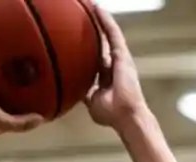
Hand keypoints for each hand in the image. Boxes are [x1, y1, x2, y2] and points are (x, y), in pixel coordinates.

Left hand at [85, 2, 149, 129]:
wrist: (125, 116)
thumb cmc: (111, 114)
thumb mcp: (91, 101)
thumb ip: (83, 92)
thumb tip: (69, 90)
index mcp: (105, 76)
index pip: (94, 58)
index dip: (86, 48)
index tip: (74, 39)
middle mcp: (114, 65)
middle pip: (101, 42)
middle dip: (93, 29)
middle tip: (83, 15)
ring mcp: (119, 59)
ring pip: (108, 34)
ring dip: (100, 19)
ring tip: (92, 6)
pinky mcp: (122, 56)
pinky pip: (113, 34)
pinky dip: (106, 21)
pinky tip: (98, 9)